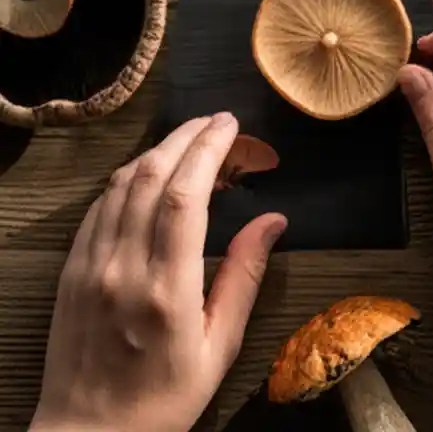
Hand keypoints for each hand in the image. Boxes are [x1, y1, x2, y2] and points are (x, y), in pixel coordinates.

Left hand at [31, 113, 287, 431]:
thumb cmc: (164, 398)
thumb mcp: (220, 346)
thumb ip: (244, 276)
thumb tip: (273, 220)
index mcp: (166, 288)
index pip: (184, 195)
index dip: (208, 149)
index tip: (232, 126)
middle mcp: (122, 268)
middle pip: (150, 177)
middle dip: (186, 138)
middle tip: (218, 123)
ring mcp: (89, 267)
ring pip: (119, 185)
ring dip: (157, 153)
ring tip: (191, 142)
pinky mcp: (71, 272)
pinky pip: (98, 208)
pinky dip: (127, 180)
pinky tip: (150, 177)